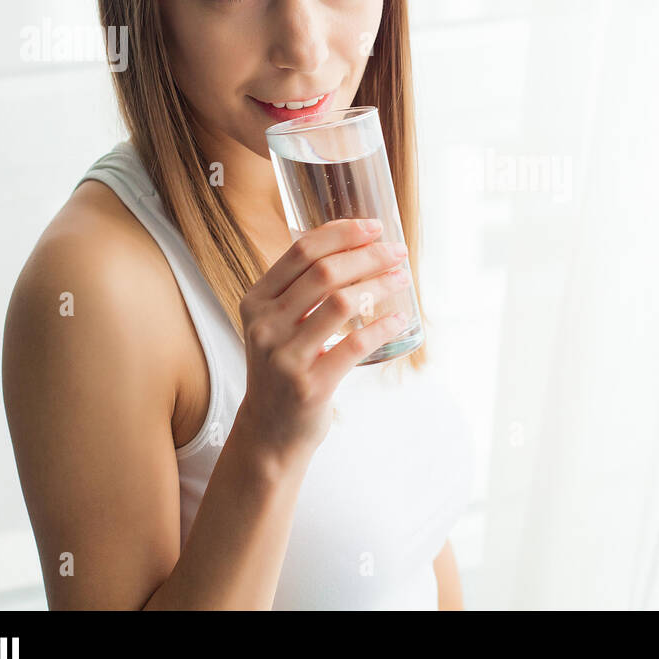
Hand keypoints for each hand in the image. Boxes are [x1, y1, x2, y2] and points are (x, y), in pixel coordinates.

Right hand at [236, 218, 409, 461]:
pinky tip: (401, 318)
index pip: (301, 251)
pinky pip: (355, 344)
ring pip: (342, 303)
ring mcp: (285, 357)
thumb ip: (300, 291)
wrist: (269, 432)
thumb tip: (354, 247)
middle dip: (368, 255)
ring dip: (380, 284)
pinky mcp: (310, 385)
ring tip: (403, 277)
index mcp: (256, 301)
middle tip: (397, 251)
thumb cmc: (283, 370)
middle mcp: (265, 325)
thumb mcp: (275, 325)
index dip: (342, 233)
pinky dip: (383, 327)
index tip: (374, 226)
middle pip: (324, 272)